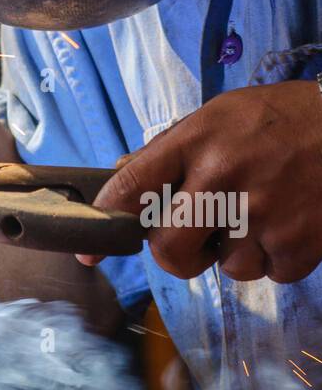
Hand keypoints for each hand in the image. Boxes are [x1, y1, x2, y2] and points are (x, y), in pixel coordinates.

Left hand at [81, 81, 321, 283]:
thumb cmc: (279, 119)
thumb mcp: (219, 115)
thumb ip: (171, 149)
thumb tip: (124, 177)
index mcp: (197, 140)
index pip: (133, 186)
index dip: (105, 223)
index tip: (91, 251)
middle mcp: (223, 177)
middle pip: (169, 249)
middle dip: (176, 255)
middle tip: (195, 239)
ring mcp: (262, 214)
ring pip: (225, 268)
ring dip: (238, 252)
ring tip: (262, 211)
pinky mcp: (297, 244)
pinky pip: (269, 274)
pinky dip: (277, 257)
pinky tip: (289, 221)